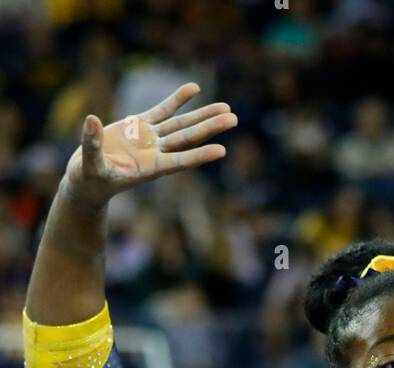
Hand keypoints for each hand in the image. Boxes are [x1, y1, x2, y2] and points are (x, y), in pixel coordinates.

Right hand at [63, 83, 236, 209]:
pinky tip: (195, 88)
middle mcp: (155, 153)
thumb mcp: (90, 166)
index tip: (221, 151)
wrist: (87, 178)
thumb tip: (91, 120)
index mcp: (149, 168)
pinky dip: (178, 100)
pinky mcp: (140, 126)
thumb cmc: (90, 180)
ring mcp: (150, 139)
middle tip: (233, 119)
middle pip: (188, 138)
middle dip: (210, 128)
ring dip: (203, 116)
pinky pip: (163, 110)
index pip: (180, 161)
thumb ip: (91, 146)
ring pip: (181, 125)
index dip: (199, 156)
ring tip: (227, 108)